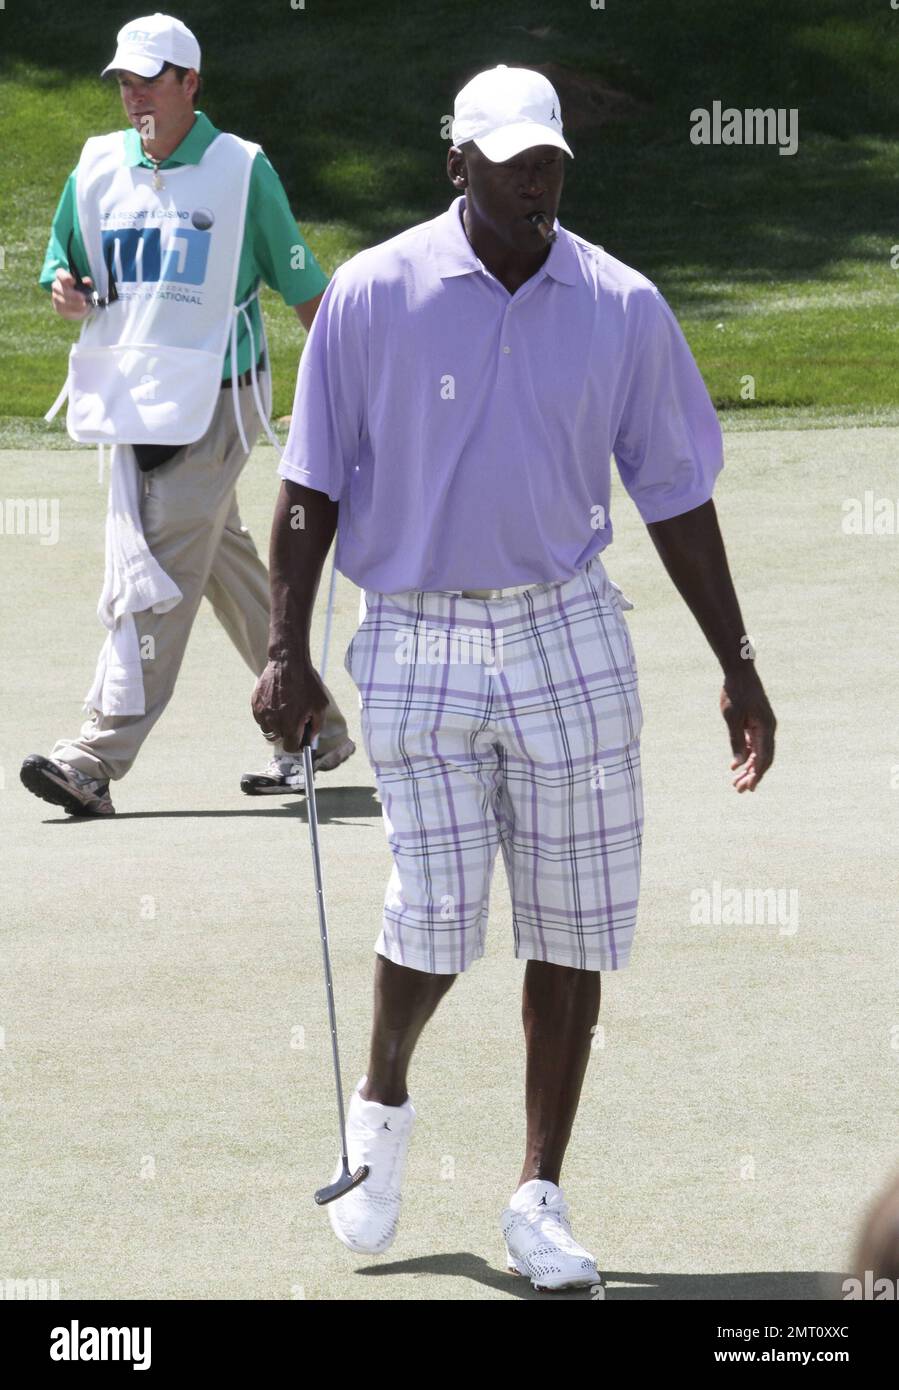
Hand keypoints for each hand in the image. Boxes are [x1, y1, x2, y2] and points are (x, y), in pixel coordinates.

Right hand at [52, 269, 92, 320]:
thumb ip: (86, 283)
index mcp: (61, 277)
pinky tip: (81, 309)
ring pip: (61, 300)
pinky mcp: (57, 307)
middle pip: (59, 288)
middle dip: (71, 294)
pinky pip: (63, 308)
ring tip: (84, 305)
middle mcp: (56, 286)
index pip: (59, 273)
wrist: (76, 304)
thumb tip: (88, 281)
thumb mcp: (85, 286)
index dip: (65, 277)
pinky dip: (73, 309)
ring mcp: (55, 296)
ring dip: (73, 303)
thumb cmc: (80, 291)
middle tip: (82, 298)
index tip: (73, 281)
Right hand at [251, 654, 328, 753]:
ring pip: (267, 729)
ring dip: (275, 725)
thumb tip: (310, 738)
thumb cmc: (307, 684)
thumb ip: (317, 726)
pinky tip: (276, 703)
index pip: (290, 748)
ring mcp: (262, 714)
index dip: (297, 744)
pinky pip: (260, 717)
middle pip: (279, 738)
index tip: (300, 739)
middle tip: (295, 718)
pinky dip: (267, 715)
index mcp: (291, 727)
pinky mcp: (255, 704)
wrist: (288, 662)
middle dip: (287, 732)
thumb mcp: (320, 706)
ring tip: (284, 711)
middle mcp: (274, 723)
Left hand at [720, 667, 775, 792]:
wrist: (740, 672)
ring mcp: (763, 726)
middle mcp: (768, 729)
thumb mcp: (732, 718)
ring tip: (736, 783)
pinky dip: (746, 756)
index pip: (764, 758)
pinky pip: (753, 745)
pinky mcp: (756, 723)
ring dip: (748, 768)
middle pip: (763, 759)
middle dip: (752, 776)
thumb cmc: (735, 693)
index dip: (757, 775)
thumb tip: (737, 765)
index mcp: (766, 728)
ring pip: (758, 753)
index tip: (749, 788)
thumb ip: (735, 741)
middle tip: (739, 790)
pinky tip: (736, 767)